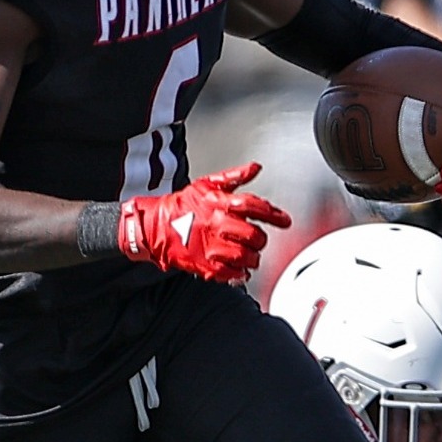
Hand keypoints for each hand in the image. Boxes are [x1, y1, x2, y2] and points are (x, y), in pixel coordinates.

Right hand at [118, 162, 292, 283]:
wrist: (155, 226)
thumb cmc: (183, 204)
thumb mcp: (207, 184)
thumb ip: (234, 176)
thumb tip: (255, 167)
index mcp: (219, 203)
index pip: (254, 206)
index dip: (274, 214)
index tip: (286, 221)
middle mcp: (217, 224)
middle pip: (253, 235)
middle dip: (261, 240)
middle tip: (259, 241)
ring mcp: (211, 246)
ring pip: (245, 256)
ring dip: (253, 258)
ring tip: (251, 256)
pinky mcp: (204, 264)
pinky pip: (230, 273)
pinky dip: (239, 273)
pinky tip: (239, 269)